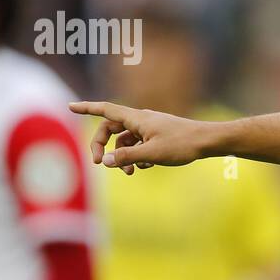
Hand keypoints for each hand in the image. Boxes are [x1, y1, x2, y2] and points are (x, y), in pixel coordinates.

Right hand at [69, 101, 212, 173]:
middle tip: (100, 163)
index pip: (106, 110)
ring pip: (126, 140)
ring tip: (130, 172)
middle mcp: (141, 120)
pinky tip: (147, 166)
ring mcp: (150, 128)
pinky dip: (137, 156)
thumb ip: (126, 157)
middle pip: (111, 129)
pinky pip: (139, 144)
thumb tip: (105, 161)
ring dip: (122, 156)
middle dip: (103, 145)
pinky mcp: (158, 136)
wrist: (208, 141)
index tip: (70, 107)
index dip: (87, 109)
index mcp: (137, 118)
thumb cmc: (182, 144)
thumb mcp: (151, 154)